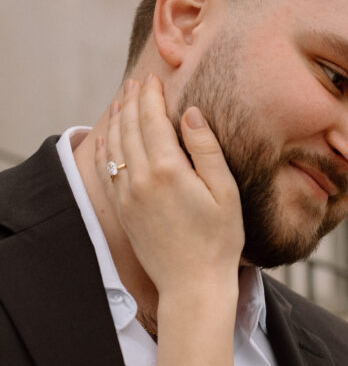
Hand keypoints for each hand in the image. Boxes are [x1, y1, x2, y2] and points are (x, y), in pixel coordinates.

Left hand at [96, 76, 243, 297]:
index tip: (155, 80)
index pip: (153, 120)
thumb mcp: (226, 193)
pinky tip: (106, 138)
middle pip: (129, 128)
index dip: (152, 97)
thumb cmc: (219, 241)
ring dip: (117, 119)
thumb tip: (190, 114)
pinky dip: (104, 148)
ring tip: (121, 101)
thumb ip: (206, 150)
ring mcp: (127, 195)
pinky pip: (106, 170)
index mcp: (169, 170)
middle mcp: (141, 179)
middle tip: (137, 83)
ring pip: (114, 146)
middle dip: (132, 101)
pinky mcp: (122, 211)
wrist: (193, 285)